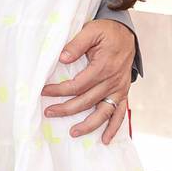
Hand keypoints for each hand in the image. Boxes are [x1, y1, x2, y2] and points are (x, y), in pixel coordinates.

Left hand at [41, 19, 135, 142]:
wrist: (127, 34)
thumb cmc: (106, 33)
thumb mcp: (91, 31)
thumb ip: (77, 44)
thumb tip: (63, 58)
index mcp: (103, 67)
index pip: (78, 85)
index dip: (60, 90)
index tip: (44, 92)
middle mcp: (112, 81)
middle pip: (87, 101)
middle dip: (66, 109)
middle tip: (49, 113)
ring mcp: (119, 89)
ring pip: (103, 112)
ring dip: (89, 125)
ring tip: (73, 133)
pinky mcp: (123, 93)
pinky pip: (119, 114)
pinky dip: (114, 127)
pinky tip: (106, 140)